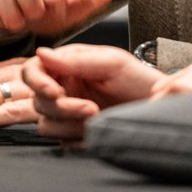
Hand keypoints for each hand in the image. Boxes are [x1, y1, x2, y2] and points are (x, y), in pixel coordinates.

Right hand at [22, 44, 162, 143]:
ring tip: (97, 115)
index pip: (33, 70)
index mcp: (66, 64)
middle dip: (63, 106)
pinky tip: (94, 129)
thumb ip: (76, 60)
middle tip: (91, 108)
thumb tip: (42, 52)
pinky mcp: (72, 132)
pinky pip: (59, 139)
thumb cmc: (138, 80)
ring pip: (45, 122)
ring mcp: (66, 111)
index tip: (54, 92)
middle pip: (37, 100)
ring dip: (69, 122)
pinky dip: (74, 136)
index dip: (37, 81)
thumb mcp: (111, 63)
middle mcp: (62, 86)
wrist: (158, 109)